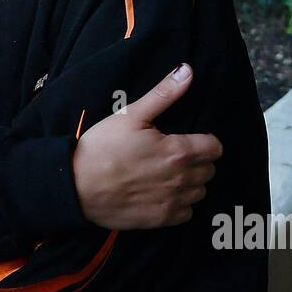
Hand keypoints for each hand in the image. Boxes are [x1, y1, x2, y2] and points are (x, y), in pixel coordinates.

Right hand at [71, 63, 221, 230]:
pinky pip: (186, 213)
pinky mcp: (161, 220)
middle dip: (198, 161)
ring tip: (168, 175)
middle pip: (209, 170)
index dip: (204, 141)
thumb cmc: (102, 147)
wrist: (77, 186)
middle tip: (174, 155)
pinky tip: (162, 194)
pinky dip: (180, 204)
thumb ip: (164, 94)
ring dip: (190, 183)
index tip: (189, 140)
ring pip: (199, 192)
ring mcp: (173, 202)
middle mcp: (182, 179)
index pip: (215, 148)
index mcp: (179, 151)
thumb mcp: (131, 114)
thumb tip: (187, 71)